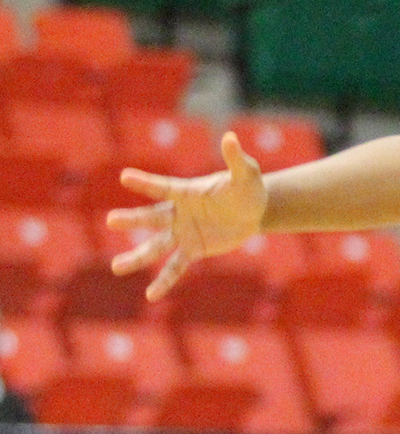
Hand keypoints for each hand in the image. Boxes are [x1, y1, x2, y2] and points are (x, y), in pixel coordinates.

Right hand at [109, 132, 266, 300]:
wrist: (254, 210)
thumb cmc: (247, 187)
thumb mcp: (246, 173)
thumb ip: (236, 158)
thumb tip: (230, 137)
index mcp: (187, 192)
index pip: (163, 187)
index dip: (146, 183)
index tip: (125, 176)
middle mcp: (178, 212)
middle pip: (152, 217)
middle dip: (133, 219)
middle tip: (111, 220)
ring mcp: (183, 232)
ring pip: (156, 246)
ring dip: (137, 257)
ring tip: (116, 267)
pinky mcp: (193, 249)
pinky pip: (176, 267)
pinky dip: (164, 280)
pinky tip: (150, 295)